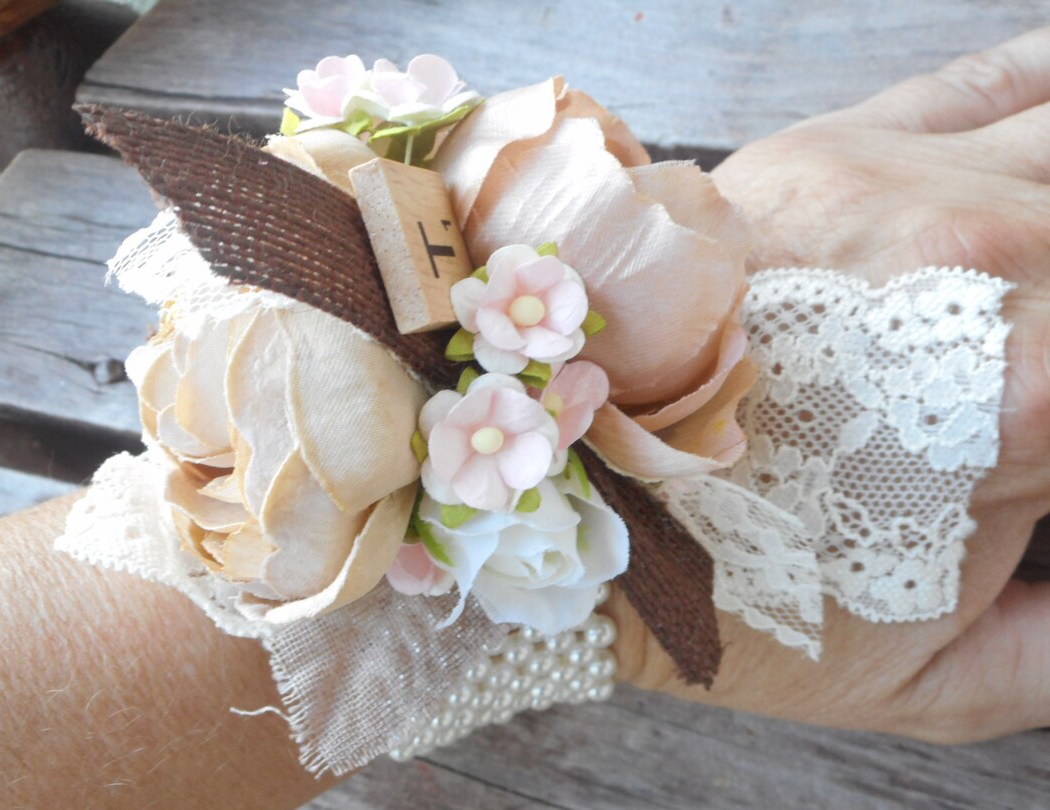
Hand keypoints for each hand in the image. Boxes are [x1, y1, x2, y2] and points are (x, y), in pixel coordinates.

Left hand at [605, 27, 1049, 743]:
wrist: (567, 489)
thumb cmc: (725, 589)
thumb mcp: (924, 677)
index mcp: (1031, 397)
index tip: (1045, 464)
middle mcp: (989, 259)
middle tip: (1038, 384)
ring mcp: (908, 187)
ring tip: (1044, 288)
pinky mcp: (837, 147)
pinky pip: (998, 78)